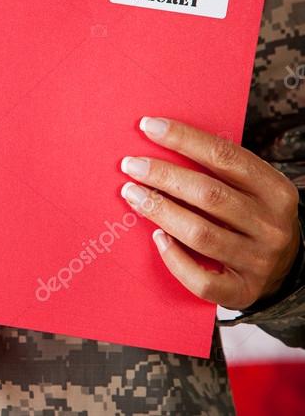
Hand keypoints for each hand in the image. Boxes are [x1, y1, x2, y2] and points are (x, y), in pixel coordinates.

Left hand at [120, 117, 300, 309]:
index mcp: (276, 191)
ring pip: (200, 234)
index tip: (148, 126)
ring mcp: (258, 261)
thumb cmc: (252, 216)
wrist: (288, 268)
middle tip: (129, 165)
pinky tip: (156, 238)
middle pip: (208, 194)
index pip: (225, 157)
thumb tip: (160, 141)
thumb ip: (219, 170)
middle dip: (163, 176)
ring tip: (130, 193)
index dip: (184, 139)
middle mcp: (271, 226)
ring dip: (159, 211)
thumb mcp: (252, 189)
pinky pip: (201, 279)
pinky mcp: (242, 292)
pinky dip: (174, 258)